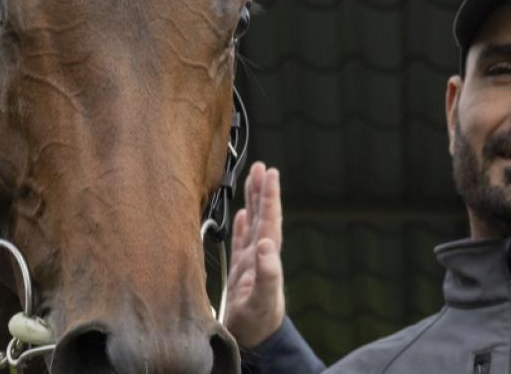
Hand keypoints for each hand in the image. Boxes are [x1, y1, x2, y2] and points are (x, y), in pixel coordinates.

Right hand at [222, 161, 285, 347]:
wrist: (253, 344)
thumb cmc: (257, 325)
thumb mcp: (263, 301)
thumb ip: (267, 274)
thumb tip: (266, 243)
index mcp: (265, 258)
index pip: (269, 221)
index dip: (270, 197)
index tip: (270, 172)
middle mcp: (259, 257)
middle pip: (263, 217)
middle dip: (262, 191)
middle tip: (261, 166)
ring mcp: (250, 264)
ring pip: (253, 225)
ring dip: (253, 203)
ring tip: (252, 181)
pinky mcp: (240, 272)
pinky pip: (241, 241)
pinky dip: (242, 226)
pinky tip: (242, 215)